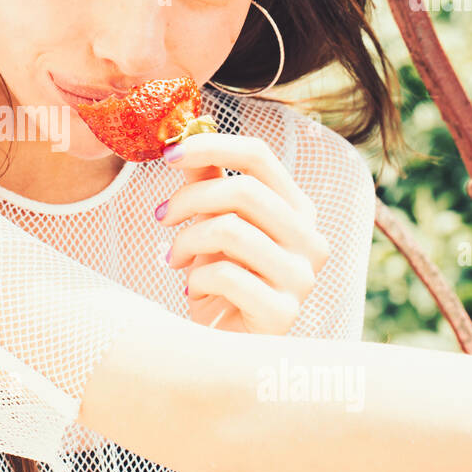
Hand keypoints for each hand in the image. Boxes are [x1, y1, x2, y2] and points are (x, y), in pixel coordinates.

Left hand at [156, 131, 329, 335]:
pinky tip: (193, 291)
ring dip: (187, 242)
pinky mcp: (283, 313)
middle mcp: (311, 240)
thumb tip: (192, 123)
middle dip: (188, 200)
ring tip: (174, 258)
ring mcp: (302, 278)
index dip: (210, 144)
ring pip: (230, 230)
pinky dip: (196, 280)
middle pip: (243, 190)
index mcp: (298, 210)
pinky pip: (225, 275)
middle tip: (160, 216)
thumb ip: (205, 179)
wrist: (225, 348)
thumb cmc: (221, 281)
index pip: (259, 156)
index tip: (167, 153)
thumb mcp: (212, 224)